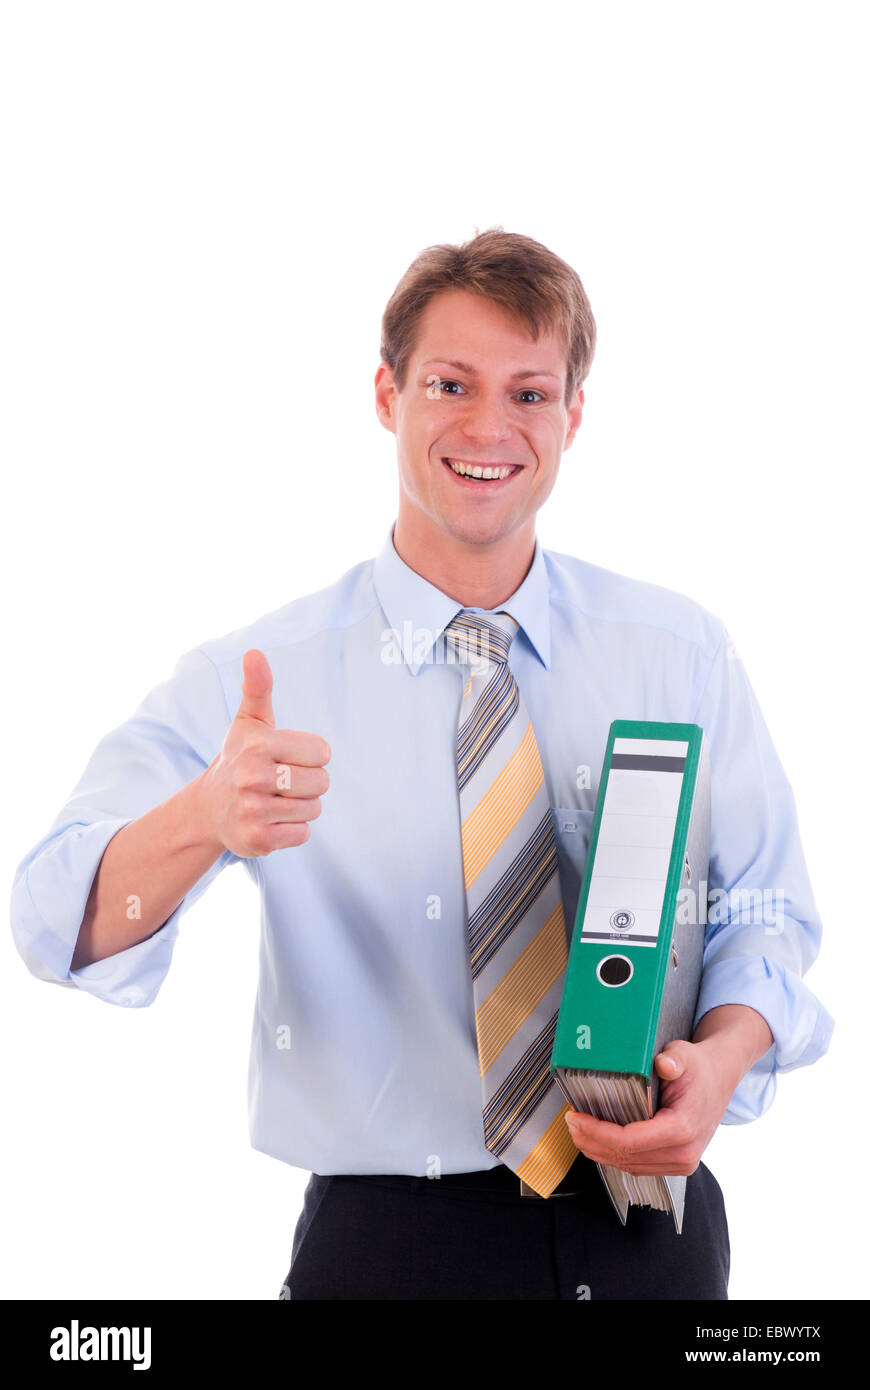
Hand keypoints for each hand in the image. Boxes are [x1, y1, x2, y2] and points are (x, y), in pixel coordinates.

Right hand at [196, 648, 330, 857]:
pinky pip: (302, 834)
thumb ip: (258, 687)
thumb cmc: (240, 757)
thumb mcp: (249, 721)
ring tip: (275, 800)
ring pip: (313, 809)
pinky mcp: (256, 839)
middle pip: (322, 782)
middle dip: (308, 783)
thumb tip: (254, 652)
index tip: (287, 757)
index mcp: (258, 745)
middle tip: (281, 781)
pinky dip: (292, 830)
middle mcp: (252, 777)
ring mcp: (252, 810)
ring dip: (300, 807)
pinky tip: (271, 820)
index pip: (323, 752)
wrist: (209, 808)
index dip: (311, 756)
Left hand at [564, 1035, 743, 1177]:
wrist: (719, 1080)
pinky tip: (598, 1140)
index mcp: (683, 1129)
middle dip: (591, 1142)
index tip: (575, 1118)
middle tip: (570, 1122)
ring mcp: (682, 1163)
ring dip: (600, 1152)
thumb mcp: (685, 1055)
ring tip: (578, 1131)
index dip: (597, 1132)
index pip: (629, 1142)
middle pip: (625, 1157)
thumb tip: (664, 1064)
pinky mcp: (676, 1164)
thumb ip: (673, 1059)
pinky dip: (615, 1155)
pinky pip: (639, 1166)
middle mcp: (684, 1154)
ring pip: (629, 1166)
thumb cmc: (699, 1068)